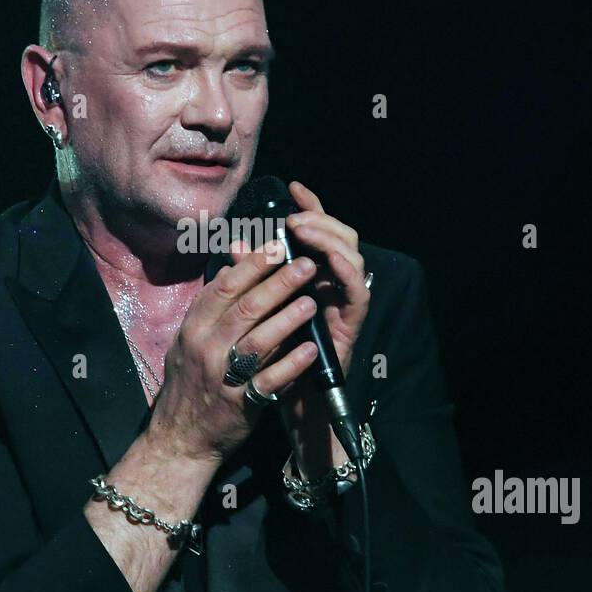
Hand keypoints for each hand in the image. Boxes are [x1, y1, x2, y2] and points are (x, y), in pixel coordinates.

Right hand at [144, 237, 321, 465]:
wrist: (180, 438)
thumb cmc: (190, 382)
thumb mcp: (190, 338)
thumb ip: (212, 304)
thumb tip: (234, 265)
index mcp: (194, 328)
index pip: (224, 287)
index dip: (252, 265)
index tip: (277, 246)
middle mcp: (206, 348)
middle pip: (245, 308)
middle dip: (278, 283)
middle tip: (305, 265)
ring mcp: (223, 377)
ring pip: (258, 341)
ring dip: (288, 319)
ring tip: (311, 302)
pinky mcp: (241, 404)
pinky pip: (269, 380)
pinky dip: (292, 364)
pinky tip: (312, 349)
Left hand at [229, 180, 370, 478]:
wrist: (285, 404)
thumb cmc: (268, 358)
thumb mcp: (253, 312)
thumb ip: (249, 278)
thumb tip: (234, 245)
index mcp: (310, 277)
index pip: (315, 234)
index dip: (309, 208)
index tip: (292, 187)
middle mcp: (331, 286)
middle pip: (339, 237)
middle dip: (319, 220)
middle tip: (295, 215)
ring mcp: (344, 303)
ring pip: (351, 256)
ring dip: (329, 239)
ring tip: (304, 230)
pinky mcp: (352, 323)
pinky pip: (357, 290)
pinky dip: (345, 271)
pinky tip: (328, 261)